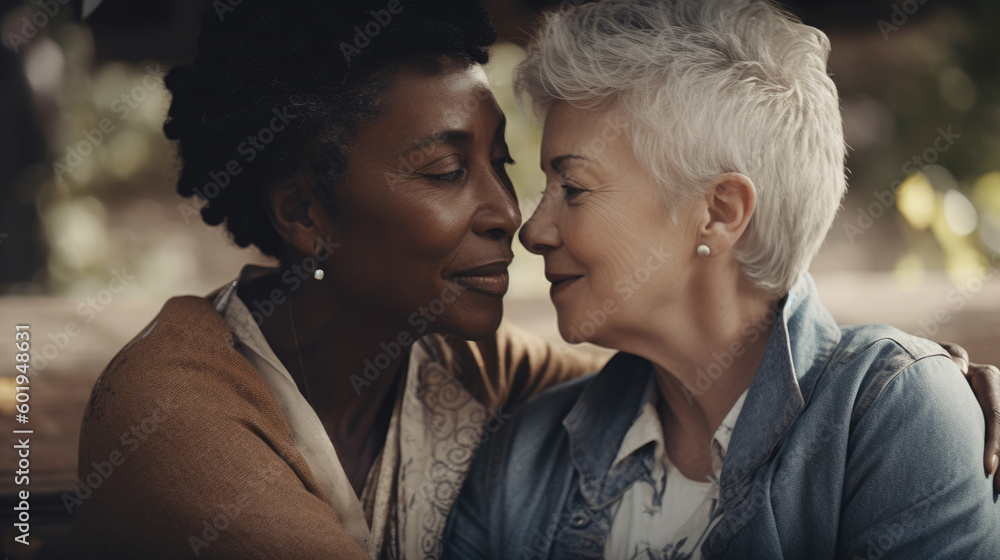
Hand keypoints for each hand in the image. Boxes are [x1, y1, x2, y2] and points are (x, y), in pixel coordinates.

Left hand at [939, 341, 999, 492]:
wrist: (933, 370)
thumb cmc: (928, 362)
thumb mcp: (935, 354)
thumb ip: (948, 355)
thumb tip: (960, 367)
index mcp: (988, 378)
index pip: (997, 414)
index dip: (996, 443)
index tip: (988, 469)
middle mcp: (999, 391)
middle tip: (999, 490)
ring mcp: (998, 405)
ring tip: (999, 491)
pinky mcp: (994, 420)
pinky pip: (998, 436)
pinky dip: (998, 455)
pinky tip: (996, 485)